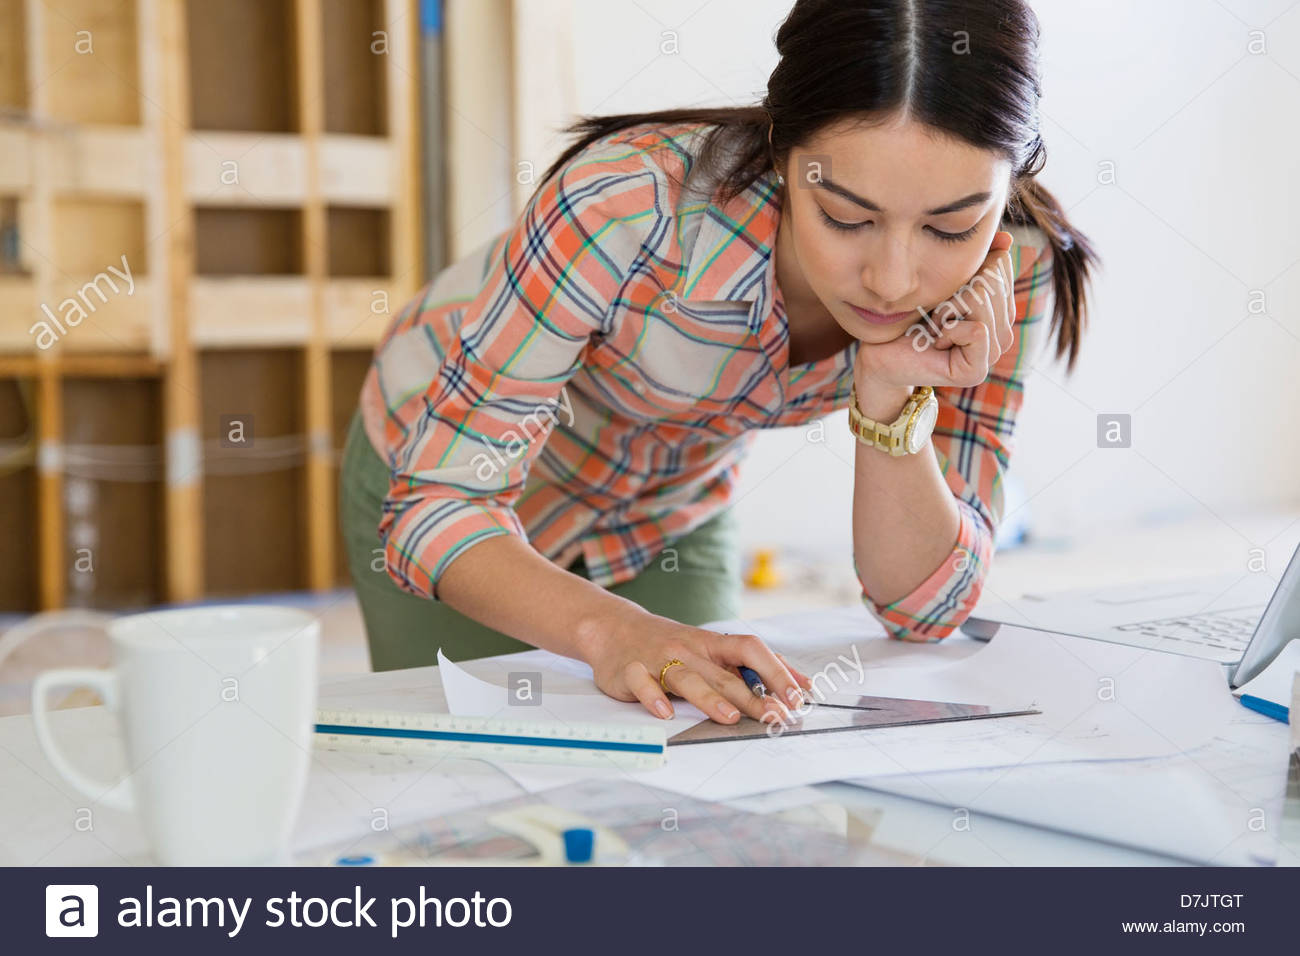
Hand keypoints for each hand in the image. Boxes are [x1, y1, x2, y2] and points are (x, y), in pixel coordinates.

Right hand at [578, 610, 813, 724]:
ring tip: (730, 717)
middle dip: (753, 697)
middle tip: (775, 716)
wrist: (613, 628)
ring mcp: (660, 660)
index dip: (775, 670)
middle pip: (724, 674)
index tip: (795, 695)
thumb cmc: (672, 644)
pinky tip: (665, 712)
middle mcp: (689, 650)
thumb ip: (754, 665)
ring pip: (688, 679)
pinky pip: (644, 684)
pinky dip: (654, 698)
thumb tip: (802, 683)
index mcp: (711, 644)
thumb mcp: (712, 649)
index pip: (750, 649)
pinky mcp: (632, 671)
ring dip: (710, 698)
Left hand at [854, 231, 1016, 390]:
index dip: (963, 271)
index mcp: (999, 307)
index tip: (942, 295)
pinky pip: (977, 330)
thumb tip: (1006, 237)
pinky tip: (935, 342)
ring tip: (933, 328)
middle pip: (991, 280)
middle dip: (954, 291)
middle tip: (934, 315)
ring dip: (946, 310)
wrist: (880, 350)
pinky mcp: (977, 370)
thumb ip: (975, 258)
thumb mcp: (944, 281)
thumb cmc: (908, 313)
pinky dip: (948, 330)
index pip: (998, 264)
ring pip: (983, 302)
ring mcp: (992, 353)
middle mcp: (1002, 332)